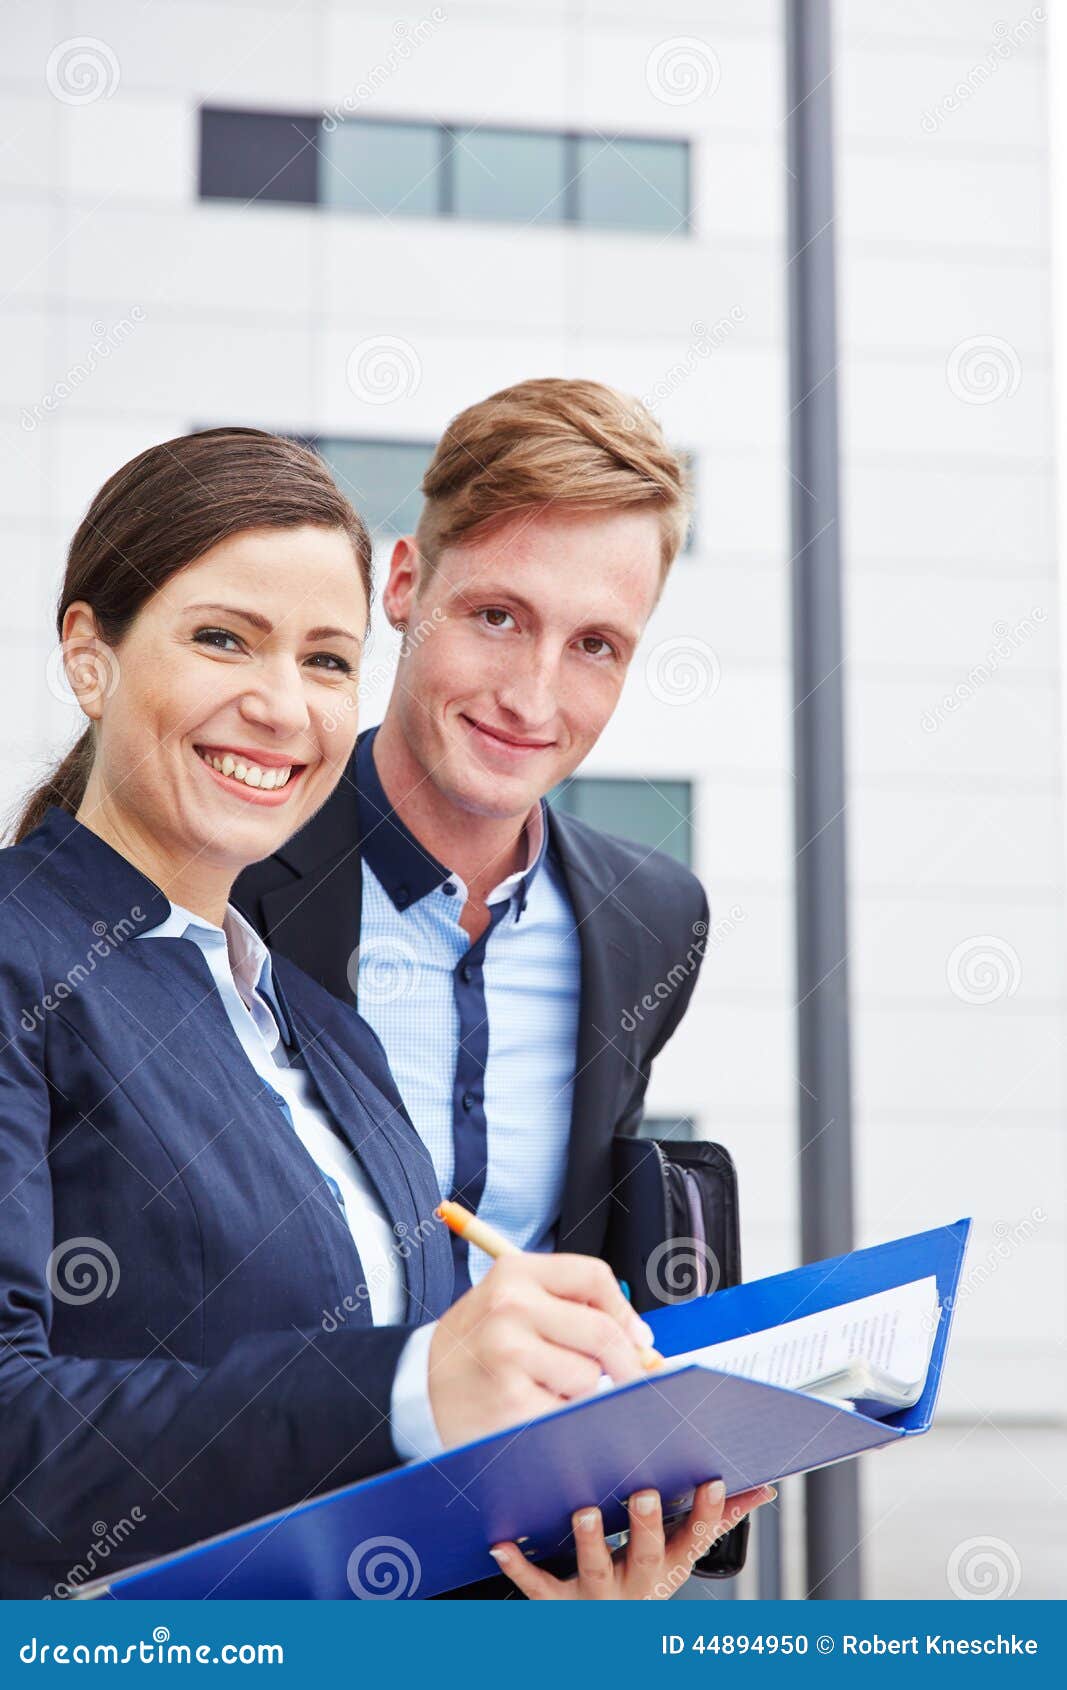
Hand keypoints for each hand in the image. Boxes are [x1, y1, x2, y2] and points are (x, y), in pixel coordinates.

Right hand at [427, 1253, 656, 1447]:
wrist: (419, 1387)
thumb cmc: (478, 1346)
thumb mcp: (510, 1303)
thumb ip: (569, 1308)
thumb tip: (640, 1341)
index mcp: (514, 1273)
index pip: (594, 1277)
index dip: (624, 1311)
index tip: (637, 1337)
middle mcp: (510, 1307)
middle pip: (602, 1333)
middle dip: (624, 1362)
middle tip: (624, 1377)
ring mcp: (508, 1355)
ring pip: (588, 1377)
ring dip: (582, 1392)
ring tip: (547, 1388)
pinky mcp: (510, 1402)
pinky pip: (567, 1412)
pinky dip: (562, 1417)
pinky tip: (533, 1409)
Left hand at [489, 1480, 775, 1599]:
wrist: (602, 1637)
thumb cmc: (642, 1579)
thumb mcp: (679, 1554)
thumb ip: (715, 1521)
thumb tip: (764, 1490)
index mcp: (667, 1568)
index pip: (694, 1542)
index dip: (705, 1515)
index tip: (710, 1480)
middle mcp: (636, 1585)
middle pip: (644, 1557)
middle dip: (645, 1526)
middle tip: (643, 1493)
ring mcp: (596, 1597)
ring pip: (595, 1570)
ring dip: (590, 1541)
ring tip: (584, 1511)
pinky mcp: (558, 1603)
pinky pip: (537, 1585)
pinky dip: (519, 1566)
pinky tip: (501, 1543)